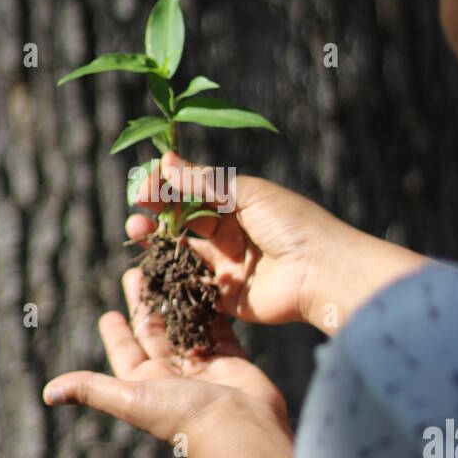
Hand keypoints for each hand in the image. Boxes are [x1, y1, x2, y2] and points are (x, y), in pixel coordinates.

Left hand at [42, 267, 294, 457]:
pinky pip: (217, 327)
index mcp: (144, 385)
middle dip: (145, 305)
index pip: (125, 352)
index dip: (116, 333)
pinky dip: (210, 309)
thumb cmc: (182, 416)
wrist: (239, 429)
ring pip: (185, 326)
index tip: (109, 313)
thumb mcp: (130, 398)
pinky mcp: (230, 359)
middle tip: (138, 272)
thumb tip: (47, 393)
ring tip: (170, 271)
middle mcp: (172, 376)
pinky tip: (204, 286)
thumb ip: (92, 389)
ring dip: (176, 301)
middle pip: (154, 333)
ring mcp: (202, 367)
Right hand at [128, 152, 429, 332]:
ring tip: (136, 233)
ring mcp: (228, 265)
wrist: (321, 272)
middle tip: (136, 214)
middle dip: (158, 216)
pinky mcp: (226, 296)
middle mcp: (232, 233)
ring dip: (158, 243)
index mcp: (240, 203)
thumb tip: (166, 160)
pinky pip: (192, 286)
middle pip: (185, 223)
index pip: (194, 193)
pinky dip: (170, 276)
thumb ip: (205, 181)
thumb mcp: (246, 194)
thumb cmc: (292, 224)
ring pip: (183, 252)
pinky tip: (150, 265)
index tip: (143, 188)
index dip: (168, 190)